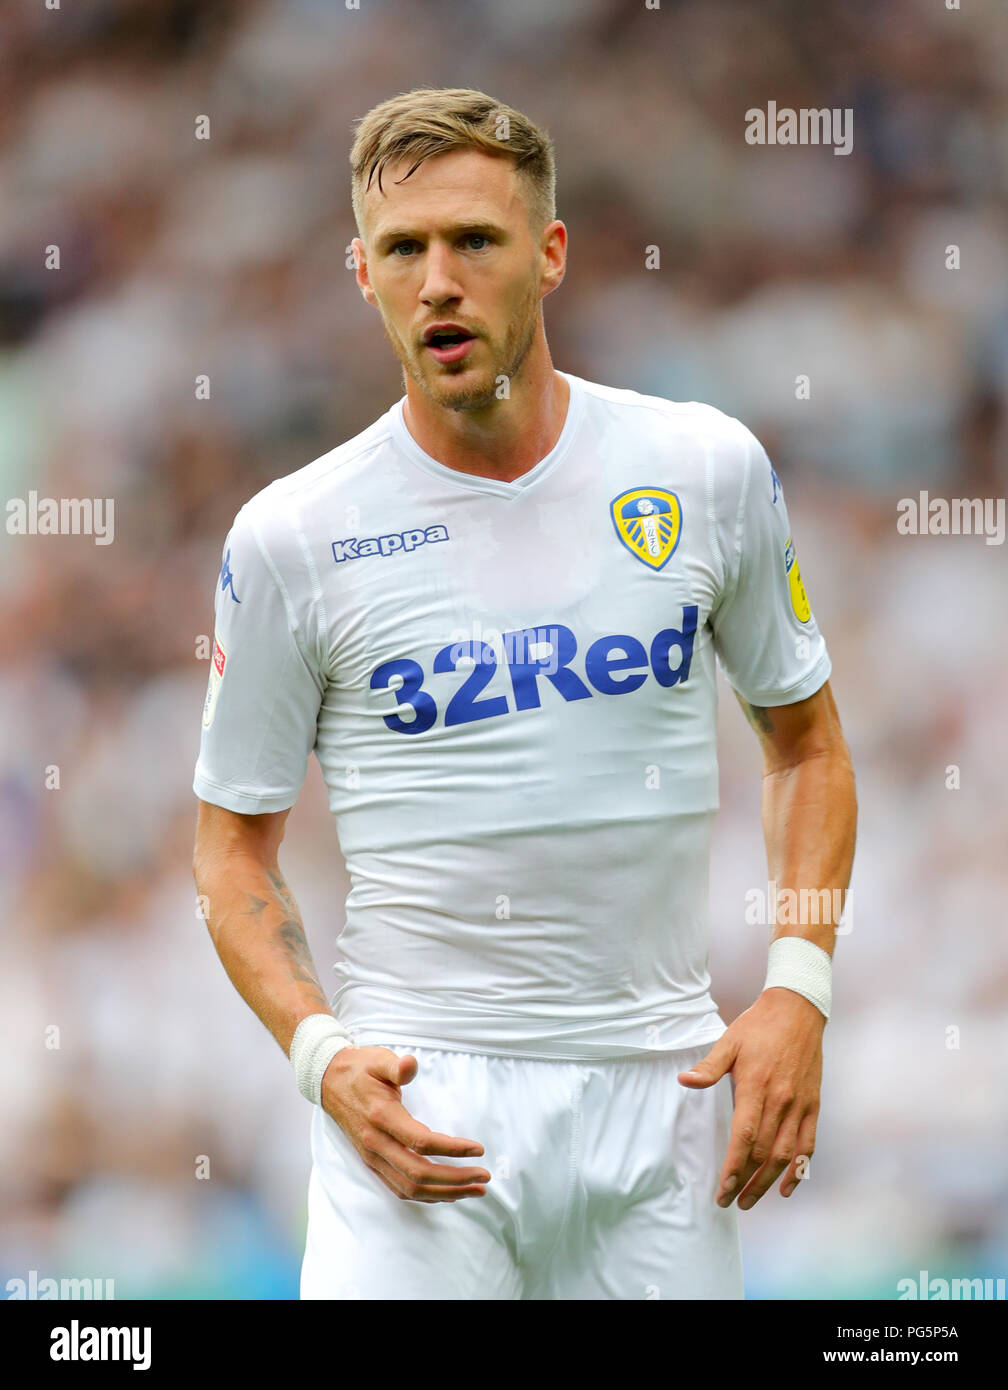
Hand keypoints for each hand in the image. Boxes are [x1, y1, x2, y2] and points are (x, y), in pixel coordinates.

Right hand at [320, 1047, 490, 1202]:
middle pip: (419, 1173)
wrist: (328, 1081)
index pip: (421, 1142)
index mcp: (382, 1116)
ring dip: (445, 1193)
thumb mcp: (379, 1059)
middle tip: (484, 1178)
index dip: (452, 1149)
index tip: (478, 1149)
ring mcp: (372, 1157)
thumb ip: (397, 1066)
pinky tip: (447, 1194)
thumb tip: (411, 1064)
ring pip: (410, 1187)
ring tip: (474, 1190)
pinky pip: (399, 1188)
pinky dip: (426, 1196)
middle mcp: (376, 1143)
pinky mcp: (372, 1162)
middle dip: (456, 1179)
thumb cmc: (360, 1068)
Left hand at [677, 988, 823, 1209]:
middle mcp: (781, 1100)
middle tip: (729, 1202)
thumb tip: (683, 1080)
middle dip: (746, 1182)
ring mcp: (800, 1105)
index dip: (734, 1167)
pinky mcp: (813, 1106)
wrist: (798, 1011)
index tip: (722, 1189)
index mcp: (756, 1086)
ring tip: (751, 1200)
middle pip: (763, 1153)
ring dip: (768, 1183)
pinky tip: (787, 1187)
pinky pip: (809, 1145)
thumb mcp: (729, 1041)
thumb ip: (709, 1067)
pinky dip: (800, 1169)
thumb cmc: (758, 1026)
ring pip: (786, 1155)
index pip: (744, 1137)